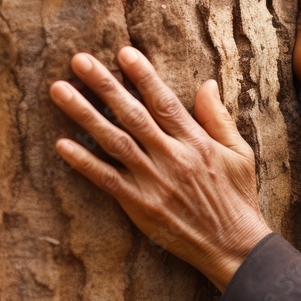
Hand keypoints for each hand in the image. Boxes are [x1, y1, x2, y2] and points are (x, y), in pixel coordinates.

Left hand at [48, 46, 272, 290]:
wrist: (234, 247)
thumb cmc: (238, 199)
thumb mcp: (239, 154)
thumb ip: (218, 118)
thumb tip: (207, 83)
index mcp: (196, 142)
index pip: (164, 101)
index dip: (142, 75)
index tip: (123, 52)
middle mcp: (172, 158)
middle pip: (132, 114)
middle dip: (104, 84)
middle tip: (79, 60)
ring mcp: (153, 182)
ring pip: (113, 141)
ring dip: (84, 114)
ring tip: (60, 91)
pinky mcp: (140, 206)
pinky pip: (106, 180)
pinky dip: (83, 162)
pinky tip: (62, 144)